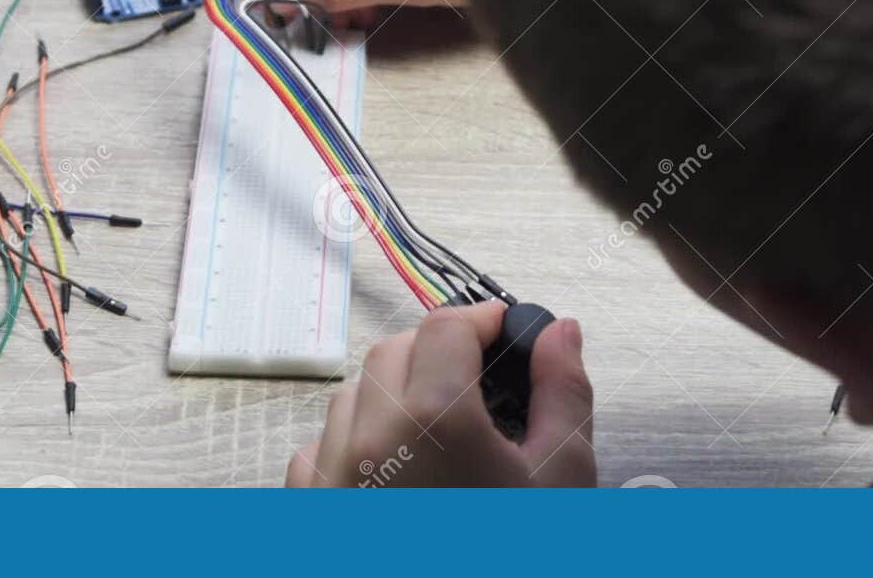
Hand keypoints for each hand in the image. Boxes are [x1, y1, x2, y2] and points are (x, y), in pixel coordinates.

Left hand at [286, 303, 596, 486]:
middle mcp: (371, 440)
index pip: (448, 327)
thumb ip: (564, 393)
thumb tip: (559, 334)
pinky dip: (355, 444)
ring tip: (442, 435)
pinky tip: (396, 477)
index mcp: (436, 421)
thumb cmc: (510, 561)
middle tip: (482, 382)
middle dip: (440, 353)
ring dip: (395, 394)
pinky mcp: (308, 514)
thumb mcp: (562, 481)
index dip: (483, 320)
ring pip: (354, 396)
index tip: (504, 332)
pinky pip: (320, 450)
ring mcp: (330, 478)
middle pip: (396, 351)